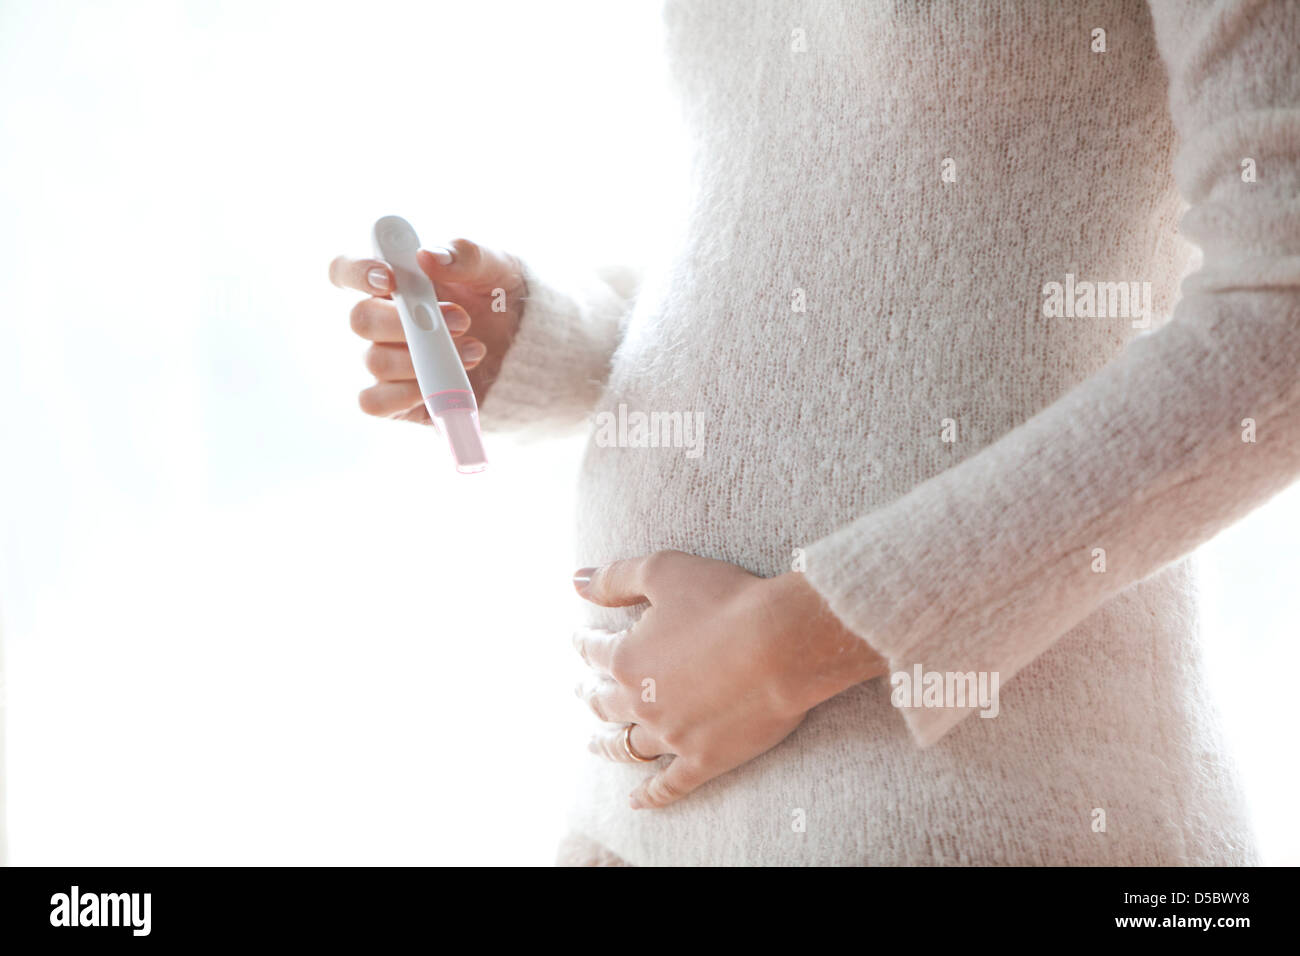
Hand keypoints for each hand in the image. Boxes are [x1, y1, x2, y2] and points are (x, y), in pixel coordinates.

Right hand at [328, 239, 525, 423]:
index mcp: (394, 281)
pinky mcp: (397, 399)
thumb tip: (426, 256)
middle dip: (408, 322)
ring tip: (475, 351)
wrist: (528, 351)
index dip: (356, 271)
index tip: (389, 279)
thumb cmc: (502, 300)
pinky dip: (407, 395)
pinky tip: (445, 384)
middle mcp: (382, 320)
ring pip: (375, 362)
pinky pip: (376, 402)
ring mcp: (387, 360)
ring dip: (425, 358)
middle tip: (461, 319)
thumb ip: (464, 255)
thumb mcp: (496, 268)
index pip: (345, 270)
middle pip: (359, 319)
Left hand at [571, 550, 887, 808]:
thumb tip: (576, 582)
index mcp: (628, 658)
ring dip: (608, 746)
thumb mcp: (662, 570)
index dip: (585, 644)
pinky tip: (636, 801)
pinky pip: (669, 786)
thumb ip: (615, 578)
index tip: (580, 642)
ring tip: (596, 746)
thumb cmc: (726, 600)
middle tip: (582, 694)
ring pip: (628, 747)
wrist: (783, 643)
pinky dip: (650, 796)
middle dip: (591, 696)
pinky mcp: (704, 760)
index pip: (595, 652)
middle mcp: (642, 702)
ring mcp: (672, 736)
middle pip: (605, 703)